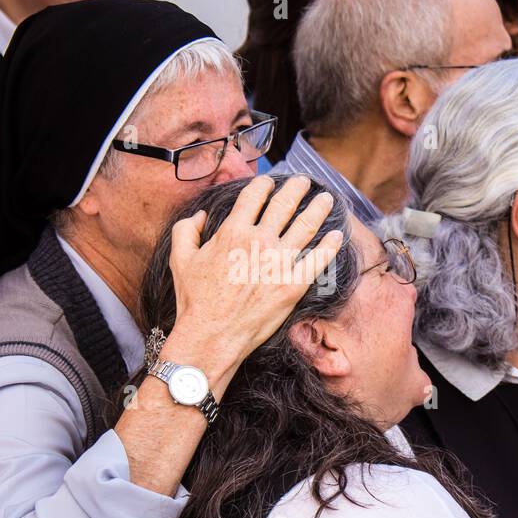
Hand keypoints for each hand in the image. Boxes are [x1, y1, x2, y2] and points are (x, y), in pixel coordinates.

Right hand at [159, 175, 342, 386]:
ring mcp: (279, 262)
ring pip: (306, 225)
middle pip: (284, 204)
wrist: (212, 335)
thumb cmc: (195, 300)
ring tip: (327, 199)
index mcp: (233, 231)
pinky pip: (319, 259)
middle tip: (304, 182)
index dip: (264, 184)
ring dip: (319, 208)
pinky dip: (330, 245)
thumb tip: (200, 216)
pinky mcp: (294, 285)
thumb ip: (187, 230)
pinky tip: (337, 235)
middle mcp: (259, 241)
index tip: (270, 181)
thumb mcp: (180, 259)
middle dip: (297, 189)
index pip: (254, 196)